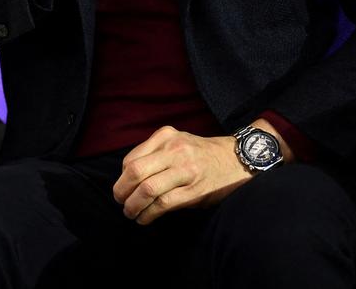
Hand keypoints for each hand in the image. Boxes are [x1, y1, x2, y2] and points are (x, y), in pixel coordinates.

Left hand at [112, 126, 249, 224]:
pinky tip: (145, 218)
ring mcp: (185, 170)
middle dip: (122, 190)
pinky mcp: (195, 191)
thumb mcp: (176, 142)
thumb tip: (127, 178)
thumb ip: (154, 154)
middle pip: (136, 172)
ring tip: (130, 213)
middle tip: (119, 201)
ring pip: (148, 189)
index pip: (132, 158)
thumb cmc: (200, 154)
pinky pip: (164, 203)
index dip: (122, 177)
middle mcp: (174, 150)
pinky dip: (149, 214)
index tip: (123, 187)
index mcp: (165, 136)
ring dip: (134, 205)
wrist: (236, 160)